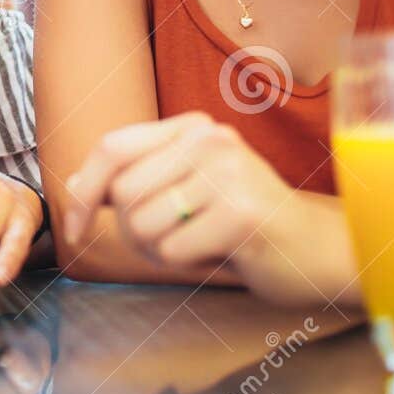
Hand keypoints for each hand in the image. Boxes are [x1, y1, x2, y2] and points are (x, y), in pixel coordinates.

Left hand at [61, 112, 350, 304]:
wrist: (320, 251)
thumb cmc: (245, 227)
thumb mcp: (186, 194)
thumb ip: (135, 183)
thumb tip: (73, 184)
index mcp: (193, 127)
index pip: (112, 148)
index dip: (83, 191)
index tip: (76, 228)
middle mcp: (209, 138)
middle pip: (121, 193)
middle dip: (134, 231)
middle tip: (177, 241)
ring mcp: (227, 172)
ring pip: (140, 224)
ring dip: (161, 251)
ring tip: (204, 245)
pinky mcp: (241, 213)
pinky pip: (171, 252)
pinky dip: (189, 265)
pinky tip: (225, 255)